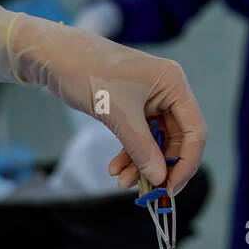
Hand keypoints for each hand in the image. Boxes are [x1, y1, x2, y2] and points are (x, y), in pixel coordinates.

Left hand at [0, 6, 206, 194]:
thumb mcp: (118, 115)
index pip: (194, 131)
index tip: (170, 188)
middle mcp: (167, 91)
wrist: (54, 56)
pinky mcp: (133, 107)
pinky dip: (129, 155)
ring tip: (121, 182)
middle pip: (176, 141)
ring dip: (141, 165)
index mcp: (173, 84)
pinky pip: (139, 138)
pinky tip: (115, 170)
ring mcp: (150, 100)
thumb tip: (160, 179)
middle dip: (160, 167)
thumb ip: (141, 149)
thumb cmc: (88, 73)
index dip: (186, 163)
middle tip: (147, 192)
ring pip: (155, 143)